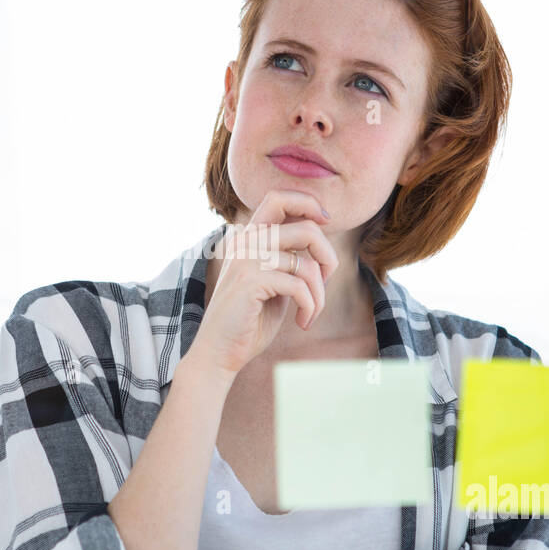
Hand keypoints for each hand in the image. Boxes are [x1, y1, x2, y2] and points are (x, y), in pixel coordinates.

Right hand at [190, 190, 338, 377]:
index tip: (325, 223)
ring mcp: (247, 260)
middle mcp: (246, 242)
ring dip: (319, 294)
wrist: (220, 351)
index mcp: (250, 238)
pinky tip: (303, 322)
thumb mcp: (275, 282)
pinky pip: (299, 285)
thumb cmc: (250, 320)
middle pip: (307, 228)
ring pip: (306, 263)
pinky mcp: (250, 281)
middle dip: (328, 258)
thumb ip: (290, 259)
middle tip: (325, 283)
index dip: (309, 204)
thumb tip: (322, 244)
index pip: (279, 198)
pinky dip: (310, 307)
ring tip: (311, 312)